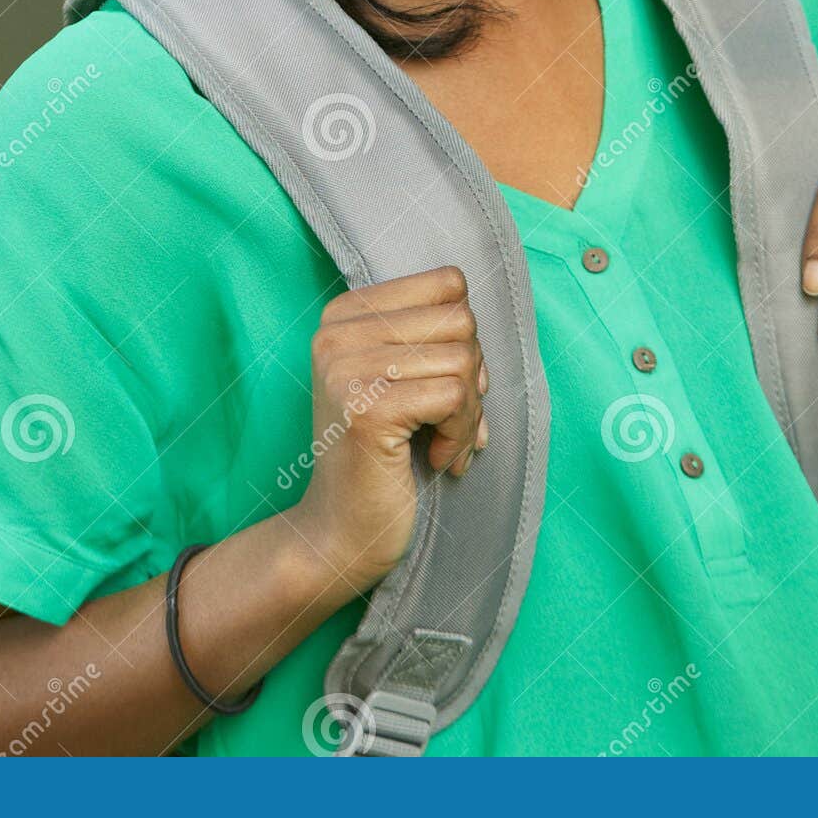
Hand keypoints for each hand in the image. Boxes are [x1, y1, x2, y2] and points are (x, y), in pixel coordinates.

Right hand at [294, 264, 488, 593]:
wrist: (339, 534)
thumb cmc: (382, 456)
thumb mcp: (401, 378)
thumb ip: (431, 338)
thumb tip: (479, 323)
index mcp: (345, 314)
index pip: (447, 283)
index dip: (465, 337)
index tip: (450, 382)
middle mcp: (339, 333)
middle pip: (460, 320)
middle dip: (474, 376)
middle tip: (453, 419)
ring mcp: (348, 369)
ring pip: (463, 359)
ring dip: (470, 412)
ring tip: (445, 442)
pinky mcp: (367, 409)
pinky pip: (455, 397)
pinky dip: (462, 434)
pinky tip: (439, 457)